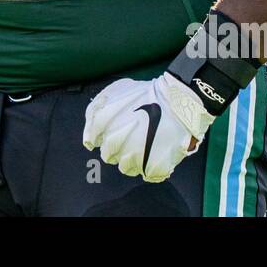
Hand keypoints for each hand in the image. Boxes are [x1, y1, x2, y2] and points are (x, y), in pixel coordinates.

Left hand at [83, 74, 213, 182]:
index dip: (103, 136)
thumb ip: (95, 112)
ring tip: (145, 144)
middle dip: (118, 147)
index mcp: (102, 124)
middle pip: (108, 155)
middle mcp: (114, 142)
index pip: (93, 141)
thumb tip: (89, 139)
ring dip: (133, 159)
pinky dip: (150, 166)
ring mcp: (133, 156)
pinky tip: (156, 153)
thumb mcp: (114, 92)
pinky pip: (146, 174)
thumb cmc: (146, 93)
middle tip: (132, 136)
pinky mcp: (152, 167)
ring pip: (125, 167)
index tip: (114, 132)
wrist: (177, 100)